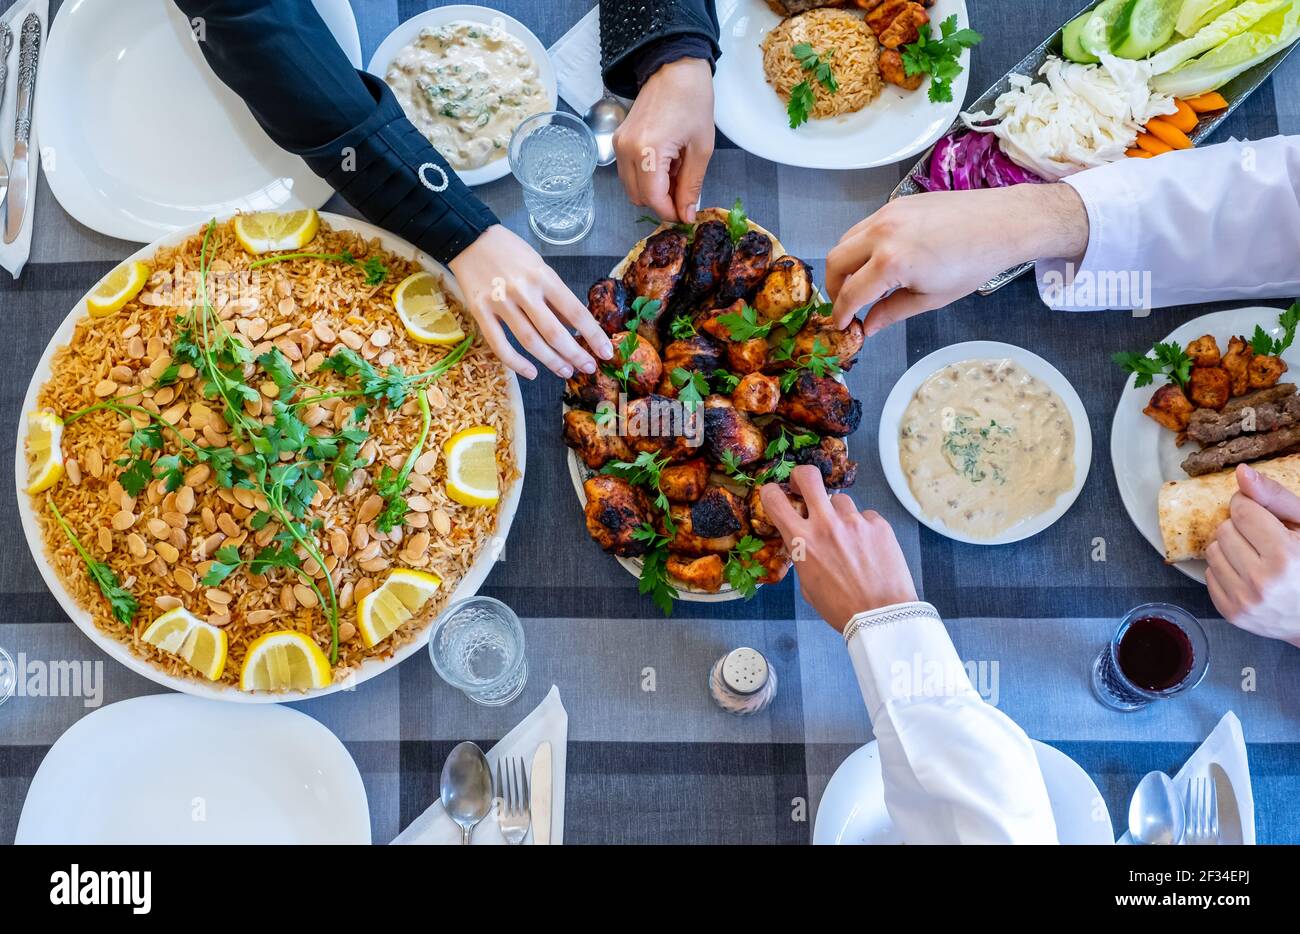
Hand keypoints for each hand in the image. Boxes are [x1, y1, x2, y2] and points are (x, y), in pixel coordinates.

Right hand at [449, 225, 612, 378]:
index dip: (593, 335)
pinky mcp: (479, 311)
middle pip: (554, 332)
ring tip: (566, 372)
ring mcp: (500, 302)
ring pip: (530, 341)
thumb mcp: (539, 266)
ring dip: (551, 361)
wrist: (469, 238)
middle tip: (588, 368)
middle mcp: (524, 291)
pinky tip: (530, 373)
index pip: (575, 312)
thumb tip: (573, 326)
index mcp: (544, 276)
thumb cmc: (509, 251)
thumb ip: (554, 296)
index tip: (606, 352)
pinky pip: (499, 344)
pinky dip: (516, 363)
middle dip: (575, 354)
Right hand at [613, 57, 714, 222]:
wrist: (674, 69)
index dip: (670, 212)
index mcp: (647, 151)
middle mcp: (626, 150)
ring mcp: (619, 145)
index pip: (653, 199)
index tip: (686, 215)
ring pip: (631, 188)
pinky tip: (665, 164)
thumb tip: (686, 214)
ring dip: (653, 191)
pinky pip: (628, 173)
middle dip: (661, 202)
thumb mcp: (701, 149)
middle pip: (639, 197)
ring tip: (676, 174)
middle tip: (684, 193)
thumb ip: (691, 186)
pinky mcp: (618, 140)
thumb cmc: (692, 101)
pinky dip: (645, 178)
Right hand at [759, 466, 916, 632]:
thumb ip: (803, 557)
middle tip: (803, 485)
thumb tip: (804, 544)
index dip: (770, 492)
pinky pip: (865, 517)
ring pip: (841, 500)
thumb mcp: (807, 586)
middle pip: (808, 476)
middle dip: (801, 476)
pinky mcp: (878, 524)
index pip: (774, 499)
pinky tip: (869, 550)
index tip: (776, 494)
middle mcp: (826, 524)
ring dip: (839, 514)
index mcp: (801, 541)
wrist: (881, 616)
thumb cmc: (841, 608)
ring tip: (849, 540)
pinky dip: (864, 529)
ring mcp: (854, 521)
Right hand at [825, 183, 1089, 331]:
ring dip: (845, 263)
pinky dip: (861, 245)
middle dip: (834, 286)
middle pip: (835, 260)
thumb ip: (892, 312)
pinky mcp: (896, 204)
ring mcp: (887, 214)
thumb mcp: (931, 297)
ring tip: (860, 282)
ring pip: (846, 239)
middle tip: (845, 303)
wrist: (1001, 222)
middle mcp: (881, 233)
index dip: (841, 313)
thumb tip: (869, 326)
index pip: (850, 293)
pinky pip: (864, 226)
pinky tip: (878, 260)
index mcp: (890, 262)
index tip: (841, 324)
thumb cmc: (973, 262)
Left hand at [1206, 464, 1299, 647]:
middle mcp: (1262, 581)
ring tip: (1256, 557)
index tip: (1264, 516)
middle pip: (1224, 530)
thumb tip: (1241, 472)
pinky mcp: (1231, 613)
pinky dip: (1225, 570)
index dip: (1251, 508)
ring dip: (1230, 548)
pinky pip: (1209, 574)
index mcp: (1286, 556)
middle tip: (1263, 540)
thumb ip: (1274, 497)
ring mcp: (1244, 601)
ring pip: (1212, 551)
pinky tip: (1248, 574)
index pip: (1241, 510)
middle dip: (1241, 528)